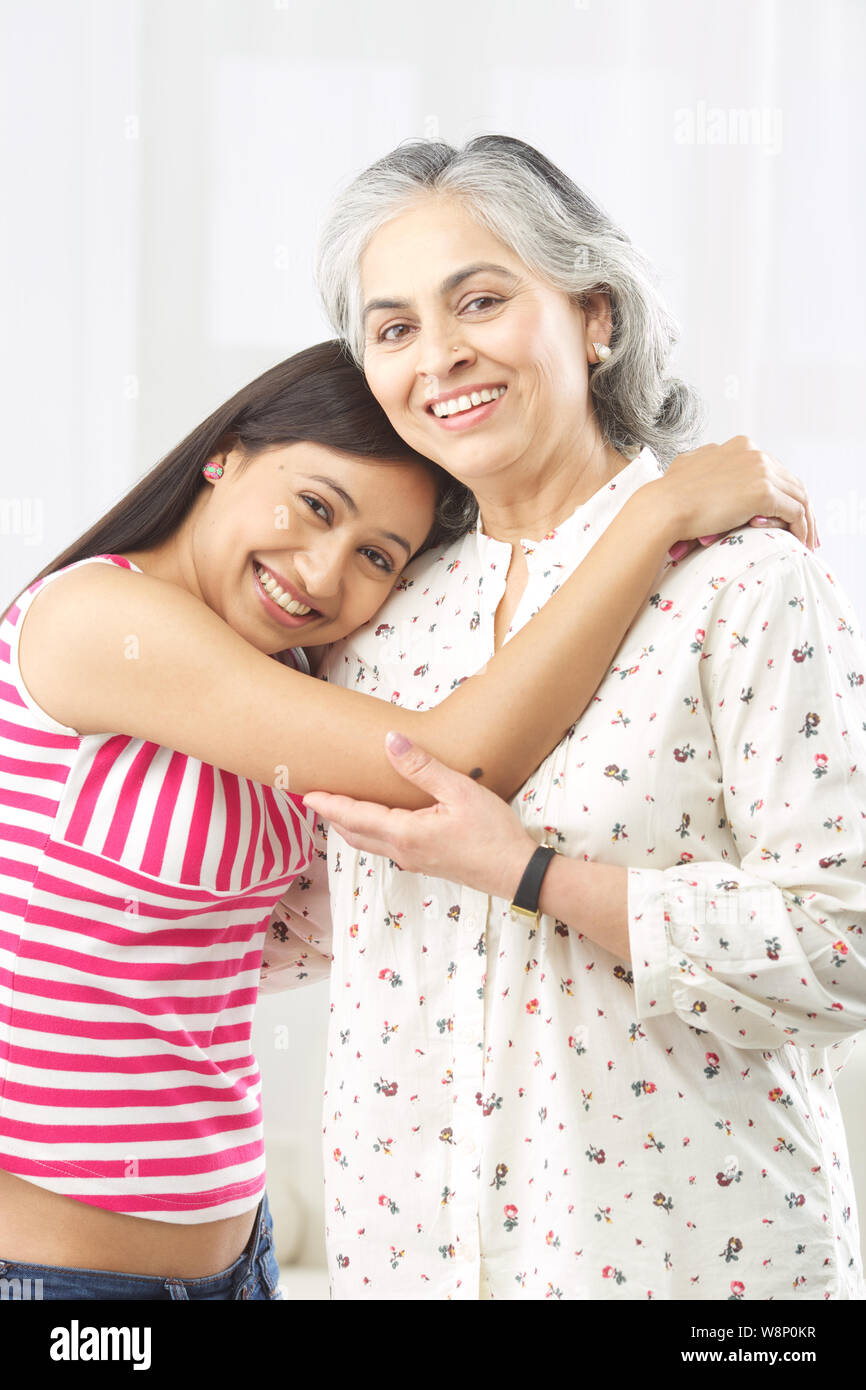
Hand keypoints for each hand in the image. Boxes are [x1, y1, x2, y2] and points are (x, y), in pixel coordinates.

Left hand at [302, 732, 537, 901]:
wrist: (516, 874)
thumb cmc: (492, 834)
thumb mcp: (459, 792)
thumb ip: (423, 767)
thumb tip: (390, 742)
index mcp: (404, 833)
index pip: (354, 817)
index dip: (329, 805)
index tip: (307, 795)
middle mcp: (403, 851)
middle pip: (355, 835)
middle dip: (333, 817)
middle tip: (316, 799)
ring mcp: (414, 861)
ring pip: (371, 843)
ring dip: (351, 826)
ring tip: (341, 808)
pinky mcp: (427, 863)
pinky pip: (388, 846)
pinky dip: (372, 832)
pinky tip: (381, 820)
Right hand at [654, 437, 818, 560]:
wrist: (663, 506)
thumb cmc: (669, 494)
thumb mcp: (690, 466)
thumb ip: (707, 462)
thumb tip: (708, 461)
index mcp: (741, 445)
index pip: (774, 469)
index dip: (784, 492)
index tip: (786, 512)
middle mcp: (755, 453)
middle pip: (791, 481)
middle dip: (801, 506)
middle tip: (807, 529)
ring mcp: (761, 470)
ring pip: (799, 496)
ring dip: (806, 520)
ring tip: (806, 541)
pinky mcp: (764, 492)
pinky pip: (795, 511)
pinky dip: (801, 527)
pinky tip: (799, 542)